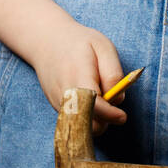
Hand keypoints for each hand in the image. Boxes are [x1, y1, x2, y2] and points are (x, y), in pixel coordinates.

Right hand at [30, 21, 128, 135]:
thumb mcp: (103, 47)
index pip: (94, 105)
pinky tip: (88, 98)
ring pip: (80, 125)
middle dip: (104, 122)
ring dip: (95, 119)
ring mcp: (57, 101)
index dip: (110, 115)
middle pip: (86, 125)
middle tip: (112, 105)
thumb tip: (117, 99)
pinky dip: (85, 115)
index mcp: (78, 75)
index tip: (122, 116)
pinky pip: (74, 120)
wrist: (45, 41)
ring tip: (99, 98)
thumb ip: (113, 73)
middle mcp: (65, 93)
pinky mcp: (55, 106)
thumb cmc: (78, 43)